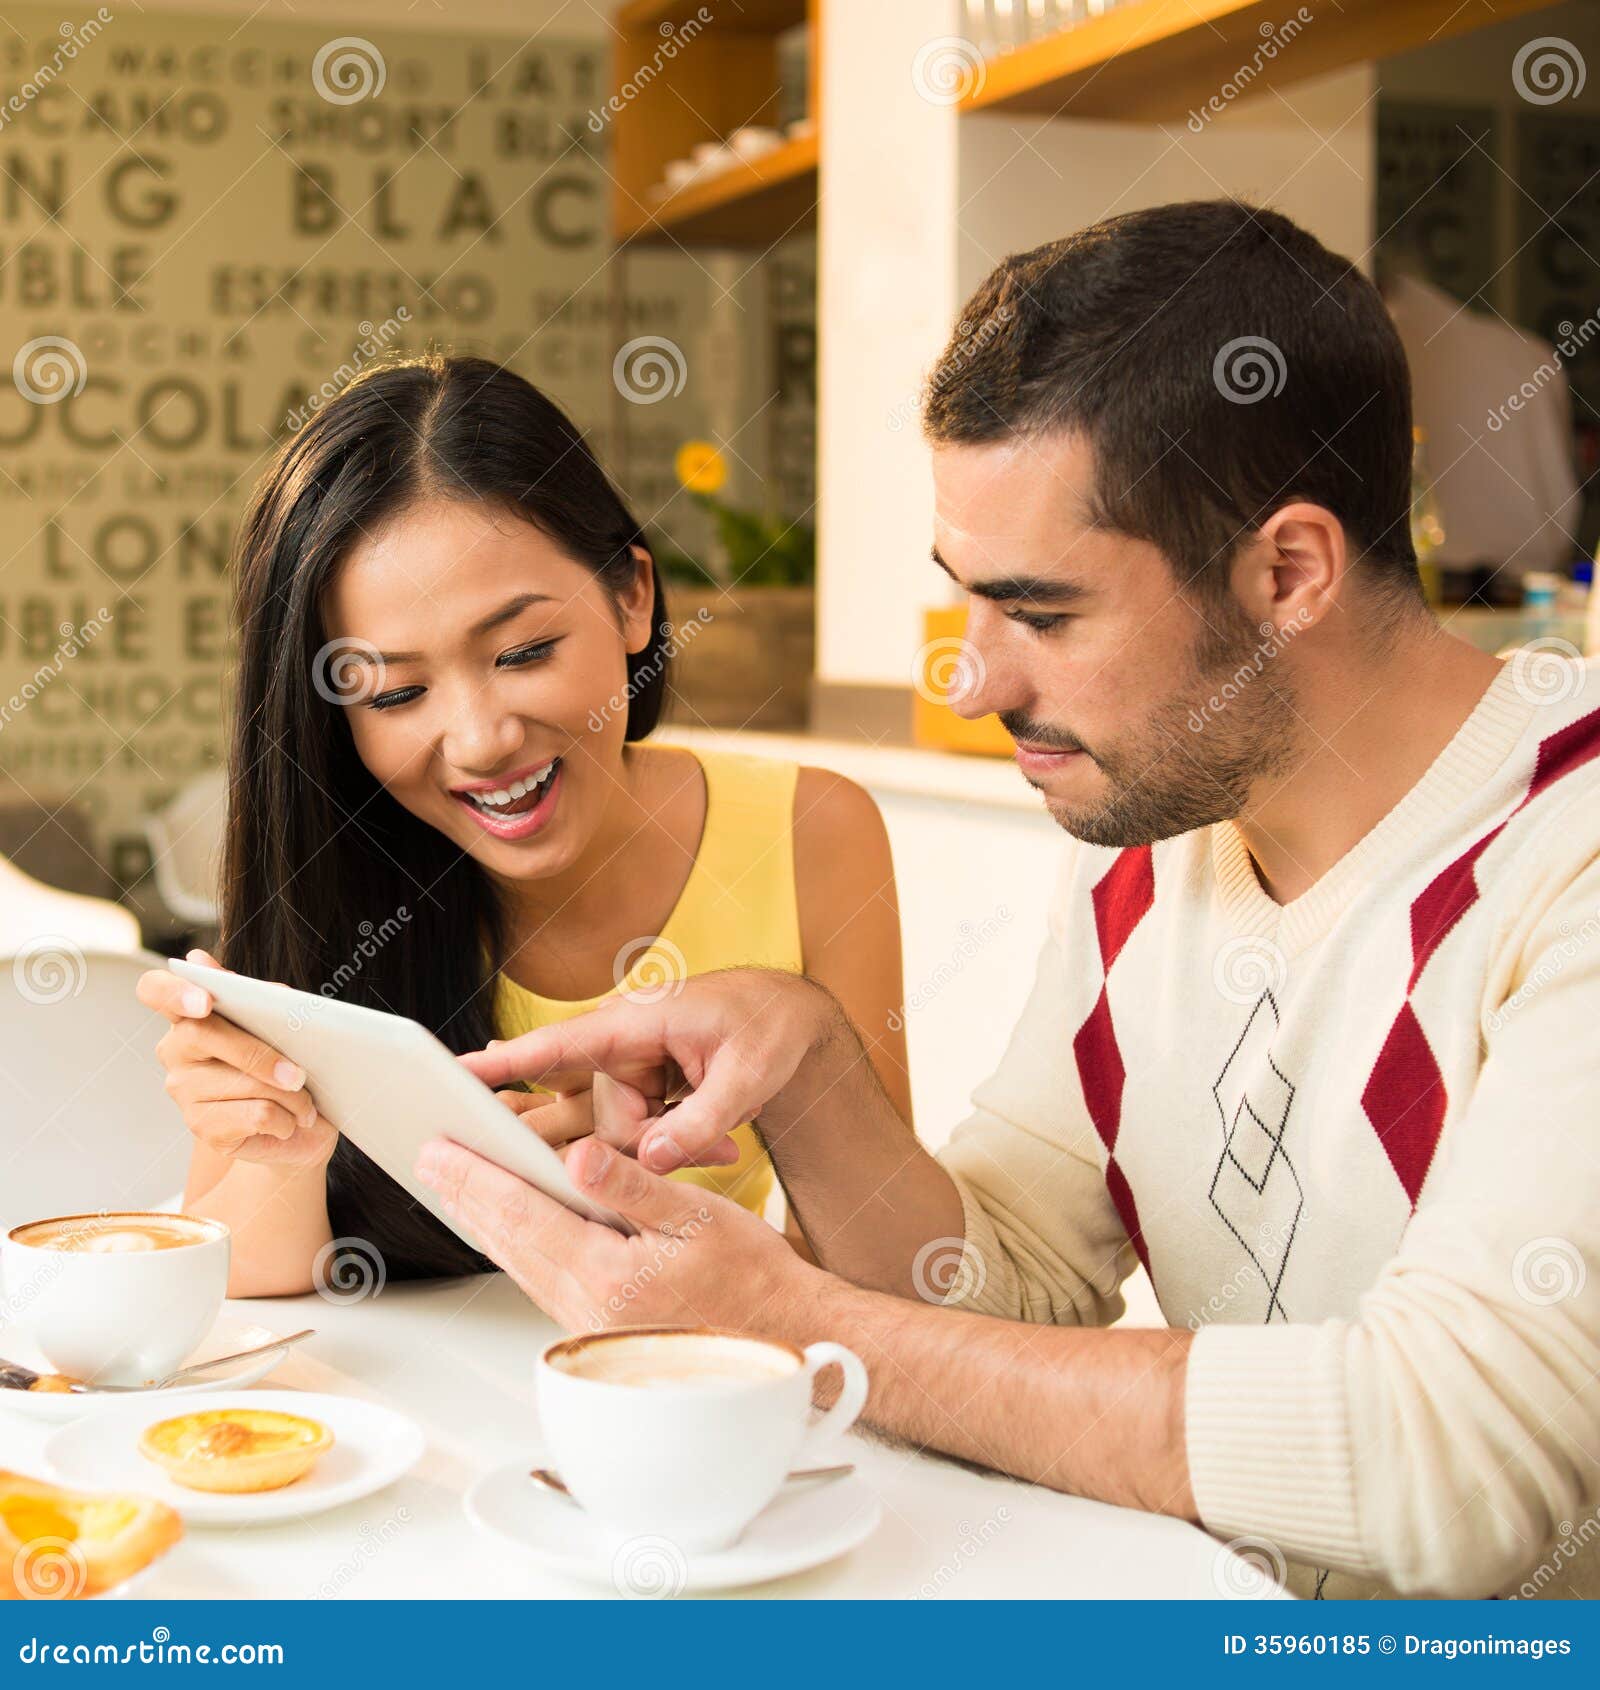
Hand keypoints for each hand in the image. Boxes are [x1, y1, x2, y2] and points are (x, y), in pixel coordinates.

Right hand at [137, 950, 336, 1168]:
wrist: (290, 1126)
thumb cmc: (282, 1066)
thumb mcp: (280, 1028)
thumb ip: (270, 1004)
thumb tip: (278, 995)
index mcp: (190, 1012)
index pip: (155, 989)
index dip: (174, 991)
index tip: (205, 1002)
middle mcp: (176, 1049)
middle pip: (204, 1033)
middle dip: (261, 1054)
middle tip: (299, 1075)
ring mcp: (182, 1088)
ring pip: (242, 1081)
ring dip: (290, 1095)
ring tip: (305, 1104)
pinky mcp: (201, 1124)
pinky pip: (255, 1114)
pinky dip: (285, 1120)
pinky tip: (288, 1123)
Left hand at [414, 1134, 816, 1332]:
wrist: (780, 1334)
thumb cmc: (748, 1275)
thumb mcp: (695, 1215)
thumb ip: (630, 1185)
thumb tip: (576, 1156)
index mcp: (607, 1273)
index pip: (523, 1214)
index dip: (476, 1176)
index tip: (439, 1149)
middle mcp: (587, 1305)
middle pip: (508, 1240)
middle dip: (465, 1195)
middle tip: (428, 1157)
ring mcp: (589, 1321)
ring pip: (519, 1262)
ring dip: (483, 1220)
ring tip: (454, 1184)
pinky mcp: (599, 1325)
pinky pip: (540, 1278)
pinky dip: (514, 1245)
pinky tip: (507, 1227)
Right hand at [459, 968, 837, 1173]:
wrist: (789, 1013)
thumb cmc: (767, 1024)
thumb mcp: (745, 1075)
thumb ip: (699, 1121)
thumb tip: (653, 1164)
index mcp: (633, 1022)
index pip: (555, 1046)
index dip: (504, 1064)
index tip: (452, 1075)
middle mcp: (618, 1045)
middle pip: (596, 1119)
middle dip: (647, 1143)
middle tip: (715, 1145)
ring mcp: (627, 1069)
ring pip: (618, 1136)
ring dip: (669, 1145)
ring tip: (726, 1139)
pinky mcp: (639, 1090)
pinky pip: (638, 1134)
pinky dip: (675, 1143)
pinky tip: (719, 1139)